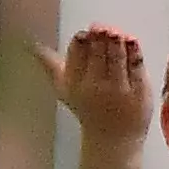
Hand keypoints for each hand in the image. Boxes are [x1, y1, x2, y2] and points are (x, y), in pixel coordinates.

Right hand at [37, 26, 151, 148]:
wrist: (112, 140)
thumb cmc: (88, 110)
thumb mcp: (64, 89)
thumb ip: (50, 65)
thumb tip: (30, 46)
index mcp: (74, 82)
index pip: (76, 51)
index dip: (82, 39)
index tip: (86, 33)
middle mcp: (95, 85)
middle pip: (97, 50)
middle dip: (101, 36)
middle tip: (103, 29)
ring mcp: (118, 89)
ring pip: (117, 56)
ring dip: (117, 40)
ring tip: (117, 34)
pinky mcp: (138, 92)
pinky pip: (136, 66)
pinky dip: (134, 51)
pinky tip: (132, 42)